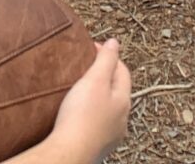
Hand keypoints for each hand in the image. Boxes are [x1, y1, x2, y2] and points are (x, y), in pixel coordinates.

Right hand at [50, 39, 131, 162]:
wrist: (70, 154)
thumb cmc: (81, 117)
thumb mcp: (94, 80)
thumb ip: (106, 60)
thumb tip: (115, 42)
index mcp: (123, 101)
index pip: (122, 71)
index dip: (109, 56)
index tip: (92, 47)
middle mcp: (122, 119)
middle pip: (117, 91)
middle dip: (105, 76)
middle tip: (86, 67)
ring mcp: (111, 135)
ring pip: (108, 109)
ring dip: (99, 97)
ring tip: (81, 91)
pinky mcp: (98, 146)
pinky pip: (98, 124)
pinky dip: (92, 115)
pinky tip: (80, 115)